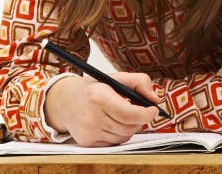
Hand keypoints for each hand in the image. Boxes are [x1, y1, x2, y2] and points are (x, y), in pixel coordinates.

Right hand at [44, 72, 160, 146]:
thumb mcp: (116, 77)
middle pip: (129, 127)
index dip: (146, 114)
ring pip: (124, 136)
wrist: (65, 102)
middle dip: (139, 119)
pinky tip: (112, 123)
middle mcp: (91, 116)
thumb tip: (156, 99)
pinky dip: (119, 134)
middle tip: (139, 110)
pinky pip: (114, 142)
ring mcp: (88, 132)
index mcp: (98, 96)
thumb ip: (140, 82)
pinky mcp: (87, 142)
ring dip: (130, 127)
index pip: (129, 113)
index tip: (153, 109)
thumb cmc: (96, 88)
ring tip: (123, 115)